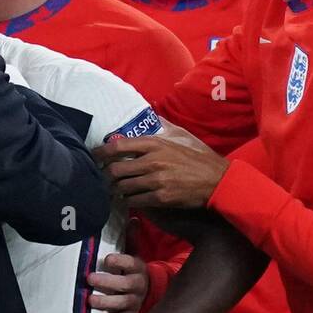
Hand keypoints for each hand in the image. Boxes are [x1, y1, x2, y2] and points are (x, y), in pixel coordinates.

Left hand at [87, 252, 147, 312]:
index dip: (120, 261)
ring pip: (124, 302)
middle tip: (90, 279)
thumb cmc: (128, 271)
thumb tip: (117, 228)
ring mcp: (137, 300)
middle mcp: (139, 284)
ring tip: (90, 300)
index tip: (107, 259)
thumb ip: (122, 247)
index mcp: (138, 268)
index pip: (131, 263)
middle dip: (107, 282)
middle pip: (126, 284)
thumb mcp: (127, 258)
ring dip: (106, 301)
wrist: (146, 288)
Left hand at [94, 123, 227, 208]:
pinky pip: (135, 201)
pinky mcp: (161, 198)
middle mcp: (152, 161)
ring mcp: (156, 180)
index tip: (94, 156)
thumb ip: (162, 126)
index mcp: (155, 143)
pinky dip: (129, 201)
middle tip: (103, 177)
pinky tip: (128, 200)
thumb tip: (150, 112)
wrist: (218, 181)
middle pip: (115, 169)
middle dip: (106, 175)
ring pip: (123, 187)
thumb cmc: (198, 157)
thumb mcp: (181, 136)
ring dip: (116, 190)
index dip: (101, 152)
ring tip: (113, 190)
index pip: (118, 146)